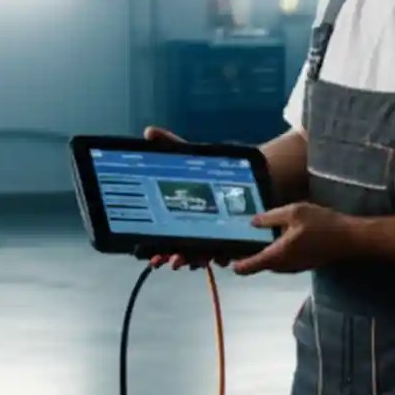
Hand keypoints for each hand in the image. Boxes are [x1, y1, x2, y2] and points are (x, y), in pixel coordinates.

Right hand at [141, 126, 229, 270]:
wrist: (244, 173)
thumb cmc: (210, 169)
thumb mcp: (188, 157)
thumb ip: (170, 145)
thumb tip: (149, 132)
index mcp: (178, 217)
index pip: (163, 239)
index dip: (156, 250)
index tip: (151, 255)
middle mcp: (193, 230)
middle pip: (180, 251)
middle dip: (174, 258)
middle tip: (171, 261)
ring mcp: (212, 236)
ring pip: (201, 255)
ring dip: (196, 260)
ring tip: (194, 261)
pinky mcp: (232, 236)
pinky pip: (227, 251)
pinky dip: (223, 256)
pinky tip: (221, 258)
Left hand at [232, 202, 356, 275]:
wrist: (350, 239)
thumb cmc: (322, 224)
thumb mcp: (294, 212)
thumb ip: (270, 217)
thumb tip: (252, 222)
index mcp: (277, 254)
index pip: (249, 266)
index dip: (235, 263)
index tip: (224, 257)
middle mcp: (283, 266)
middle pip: (258, 266)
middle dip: (246, 258)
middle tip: (235, 242)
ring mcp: (294, 267)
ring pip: (270, 263)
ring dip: (261, 256)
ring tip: (252, 240)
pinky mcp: (302, 264)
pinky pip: (282, 261)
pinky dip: (274, 254)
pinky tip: (276, 239)